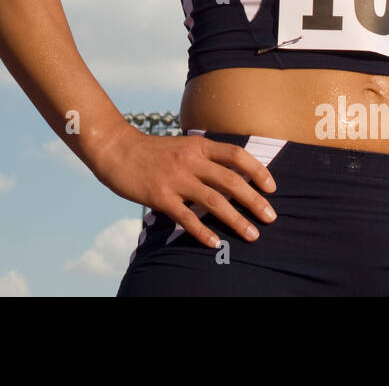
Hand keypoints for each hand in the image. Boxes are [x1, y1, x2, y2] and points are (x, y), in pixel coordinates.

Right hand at [90, 127, 277, 247]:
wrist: (116, 149)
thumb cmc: (151, 150)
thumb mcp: (182, 145)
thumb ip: (204, 157)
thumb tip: (231, 174)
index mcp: (198, 145)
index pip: (236, 155)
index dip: (257, 171)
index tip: (272, 187)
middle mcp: (190, 160)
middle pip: (231, 181)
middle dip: (255, 200)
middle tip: (271, 217)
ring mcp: (175, 179)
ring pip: (214, 201)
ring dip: (237, 219)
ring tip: (253, 235)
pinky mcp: (160, 196)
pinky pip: (186, 217)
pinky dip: (203, 231)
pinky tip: (215, 242)